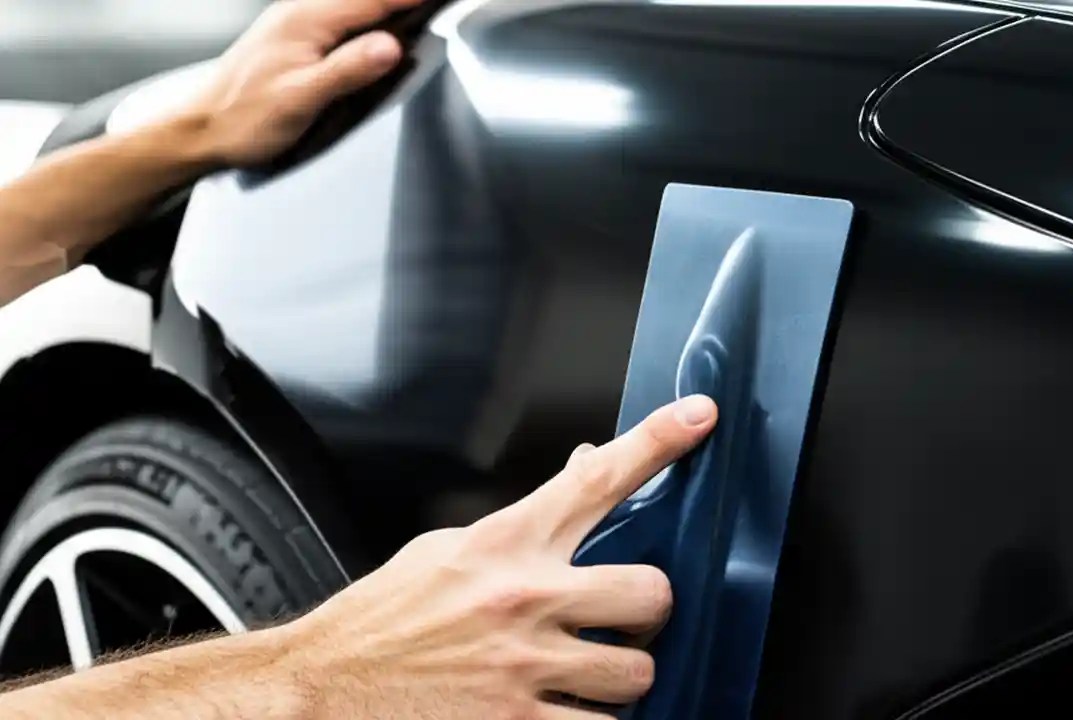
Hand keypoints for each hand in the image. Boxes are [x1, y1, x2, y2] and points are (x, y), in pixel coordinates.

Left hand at [185, 0, 426, 166]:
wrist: (201, 129)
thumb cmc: (245, 119)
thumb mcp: (301, 99)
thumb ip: (348, 70)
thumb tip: (392, 46)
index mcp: (308, 21)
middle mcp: (301, 11)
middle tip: (434, 3)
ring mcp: (296, 20)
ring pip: (353, 2)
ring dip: (383, 3)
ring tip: (415, 5)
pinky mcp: (294, 34)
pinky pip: (341, 12)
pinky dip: (367, 11)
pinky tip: (377, 19)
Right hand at [285, 395, 718, 718]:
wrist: (323, 689)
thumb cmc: (383, 621)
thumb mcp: (447, 550)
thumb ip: (523, 520)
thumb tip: (586, 470)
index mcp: (504, 544)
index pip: (597, 478)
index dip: (658, 440)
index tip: (698, 416)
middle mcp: (522, 600)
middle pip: (651, 591)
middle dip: (646, 611)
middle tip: (623, 619)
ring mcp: (524, 667)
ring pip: (636, 672)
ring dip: (620, 678)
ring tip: (585, 675)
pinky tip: (563, 711)